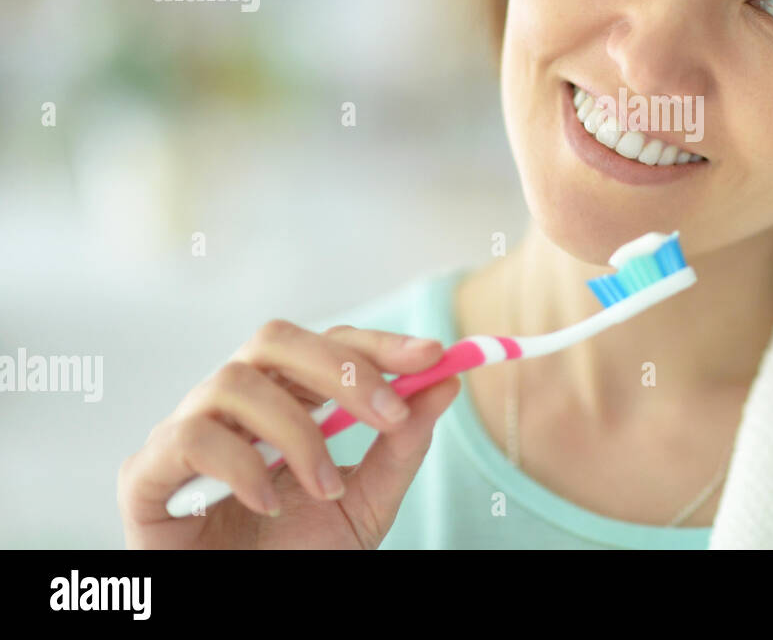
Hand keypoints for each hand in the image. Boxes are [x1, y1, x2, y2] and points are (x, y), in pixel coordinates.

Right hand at [117, 320, 459, 548]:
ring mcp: (183, 433)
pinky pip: (188, 438)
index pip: (327, 345)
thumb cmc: (296, 556)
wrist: (242, 615)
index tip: (433, 355)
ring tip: (325, 487)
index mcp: (282, 401)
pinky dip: (240, 465)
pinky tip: (269, 501)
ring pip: (233, 382)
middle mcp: (230, 406)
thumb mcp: (366, 502)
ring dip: (297, 433)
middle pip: (274, 340)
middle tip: (389, 413)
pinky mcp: (146, 475)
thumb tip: (447, 383)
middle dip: (341, 368)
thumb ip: (401, 446)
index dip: (378, 344)